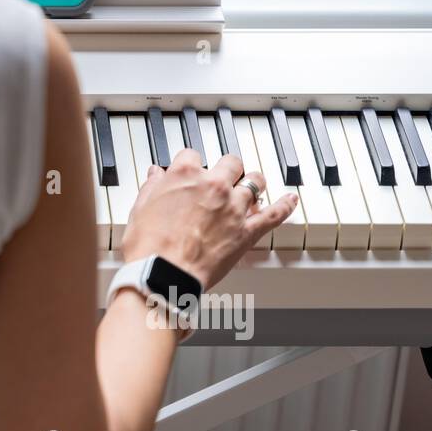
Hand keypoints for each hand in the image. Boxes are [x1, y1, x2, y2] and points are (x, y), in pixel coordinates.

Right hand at [118, 149, 296, 289]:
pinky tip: (291, 199)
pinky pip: (274, 215)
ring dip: (253, 183)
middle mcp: (213, 185)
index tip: (189, 171)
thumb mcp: (140, 209)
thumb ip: (152, 187)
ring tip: (252, 186)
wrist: (162, 275)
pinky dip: (285, 205)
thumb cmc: (148, 247)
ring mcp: (234, 207)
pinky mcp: (246, 232)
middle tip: (223, 176)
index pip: (192, 155)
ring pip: (255, 182)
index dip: (190, 163)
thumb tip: (156, 175)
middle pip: (230, 162)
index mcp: (184, 175)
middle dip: (227, 168)